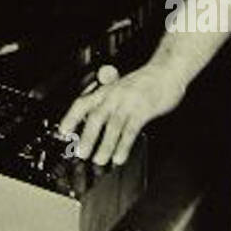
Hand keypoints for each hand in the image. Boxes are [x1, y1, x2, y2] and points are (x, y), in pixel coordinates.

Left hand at [57, 63, 185, 165]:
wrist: (167, 71)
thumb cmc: (144, 82)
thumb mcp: (121, 89)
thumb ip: (108, 104)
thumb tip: (93, 124)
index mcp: (106, 90)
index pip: (83, 103)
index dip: (71, 117)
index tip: (63, 132)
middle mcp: (114, 95)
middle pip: (96, 116)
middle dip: (87, 136)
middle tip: (81, 153)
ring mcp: (129, 102)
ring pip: (113, 125)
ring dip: (105, 145)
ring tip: (99, 159)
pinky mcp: (143, 109)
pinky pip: (131, 130)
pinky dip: (123, 145)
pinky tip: (119, 157)